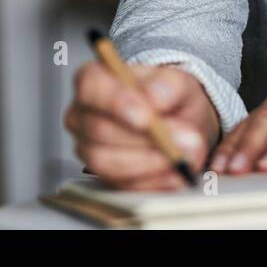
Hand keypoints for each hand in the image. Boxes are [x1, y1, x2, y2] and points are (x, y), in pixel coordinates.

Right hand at [64, 61, 219, 189]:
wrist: (179, 120)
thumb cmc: (169, 96)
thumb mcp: (178, 81)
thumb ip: (168, 85)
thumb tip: (156, 97)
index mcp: (93, 81)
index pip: (91, 89)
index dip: (116, 103)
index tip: (147, 117)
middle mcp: (83, 117)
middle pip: (100, 131)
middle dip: (145, 139)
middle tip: (182, 138)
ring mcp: (89, 150)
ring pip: (109, 163)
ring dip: (150, 162)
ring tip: (182, 155)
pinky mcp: (105, 178)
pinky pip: (123, 185)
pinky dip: (153, 181)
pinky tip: (175, 173)